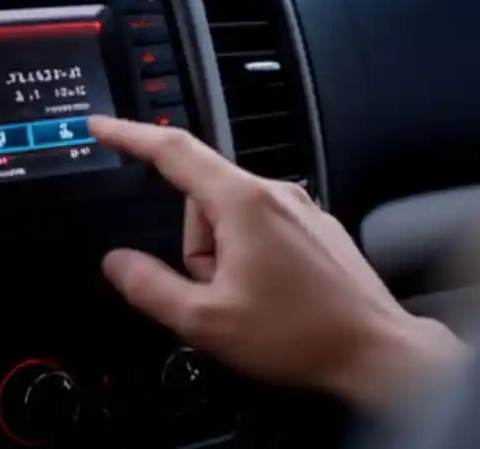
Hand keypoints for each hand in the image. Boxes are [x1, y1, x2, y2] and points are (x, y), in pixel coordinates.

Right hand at [90, 116, 463, 412]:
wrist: (377, 354)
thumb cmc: (300, 336)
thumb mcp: (206, 322)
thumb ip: (151, 287)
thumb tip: (117, 263)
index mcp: (243, 203)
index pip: (173, 150)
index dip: (130, 135)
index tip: (102, 126)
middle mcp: (275, 193)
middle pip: (202, 200)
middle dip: (195, 247)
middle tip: (216, 294)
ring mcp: (300, 209)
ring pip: (232, 220)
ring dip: (225, 258)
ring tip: (250, 302)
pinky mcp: (316, 229)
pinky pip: (262, 231)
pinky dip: (253, 260)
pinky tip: (273, 299)